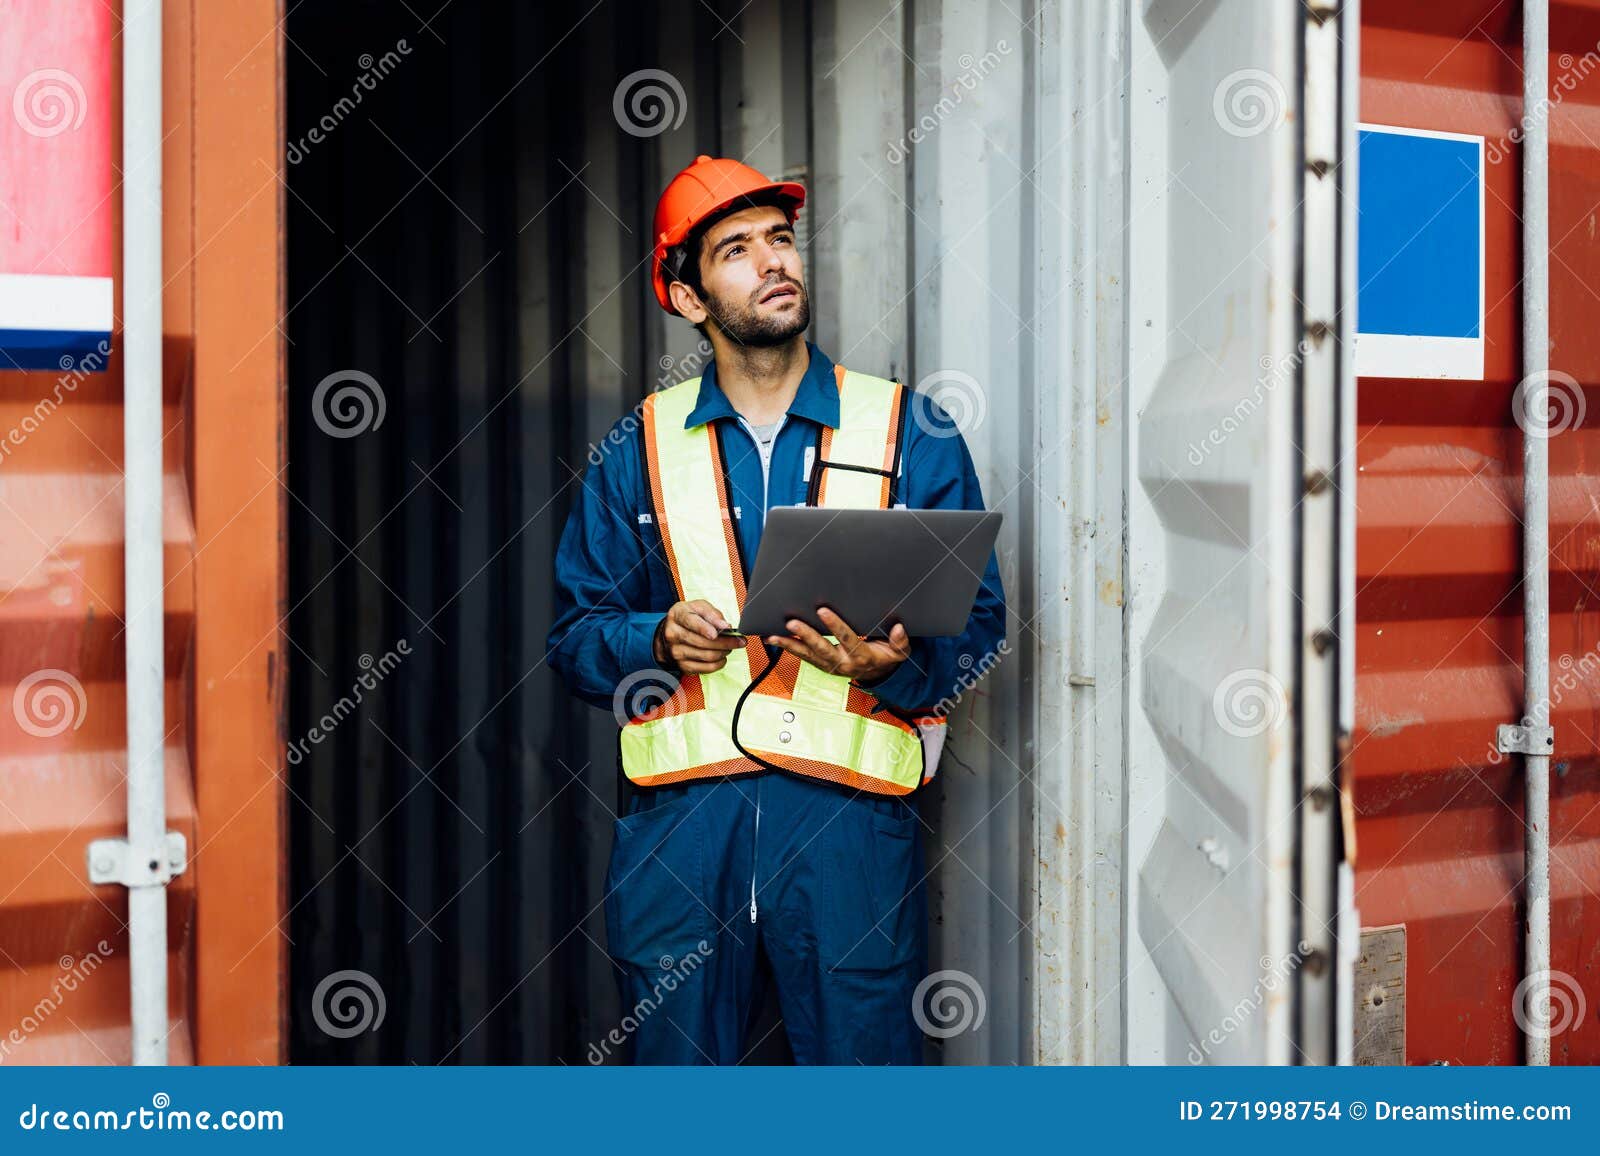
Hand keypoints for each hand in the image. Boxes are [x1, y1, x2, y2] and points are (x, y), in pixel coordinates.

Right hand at [653, 599, 742, 673]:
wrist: (670, 632)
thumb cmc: (688, 617)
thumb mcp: (698, 607)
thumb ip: (712, 613)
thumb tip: (725, 626)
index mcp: (677, 615)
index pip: (691, 622)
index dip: (705, 628)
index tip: (719, 632)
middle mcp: (673, 634)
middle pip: (702, 642)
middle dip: (725, 642)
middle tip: (738, 640)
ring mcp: (676, 652)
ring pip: (706, 656)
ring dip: (723, 652)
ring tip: (730, 647)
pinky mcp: (682, 665)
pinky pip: (705, 668)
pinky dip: (718, 664)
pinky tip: (722, 657)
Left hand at [767, 606, 909, 683]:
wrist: (879, 674)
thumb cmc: (886, 657)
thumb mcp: (900, 652)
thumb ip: (900, 641)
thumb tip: (899, 628)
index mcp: (862, 657)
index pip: (847, 639)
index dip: (835, 625)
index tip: (823, 611)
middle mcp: (844, 663)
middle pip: (822, 649)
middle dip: (806, 635)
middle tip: (792, 622)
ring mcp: (831, 666)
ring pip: (808, 655)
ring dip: (790, 645)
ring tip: (774, 636)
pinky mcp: (823, 666)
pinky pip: (805, 658)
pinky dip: (790, 649)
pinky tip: (777, 640)